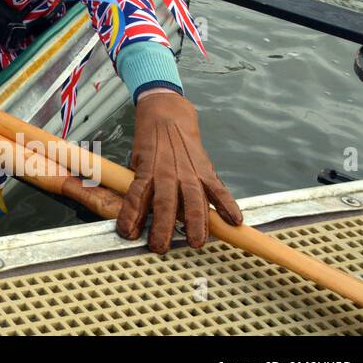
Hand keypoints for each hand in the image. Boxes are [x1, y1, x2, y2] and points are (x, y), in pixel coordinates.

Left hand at [116, 90, 242, 253]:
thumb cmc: (150, 144)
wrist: (166, 114)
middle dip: (162, 228)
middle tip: (160, 247)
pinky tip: (234, 220)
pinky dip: (227, 204)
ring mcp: (188, 171)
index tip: (127, 234)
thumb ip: (139, 186)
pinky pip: (218, 189)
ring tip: (197, 242)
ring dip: (196, 223)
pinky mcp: (205, 169)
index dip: (131, 216)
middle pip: (164, 203)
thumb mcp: (136, 163)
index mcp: (146, 171)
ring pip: (193, 200)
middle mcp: (167, 172)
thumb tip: (135, 213)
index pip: (136, 197)